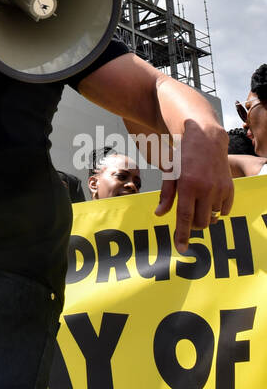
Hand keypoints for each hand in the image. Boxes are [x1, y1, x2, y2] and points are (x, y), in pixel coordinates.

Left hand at [155, 122, 233, 251]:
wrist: (206, 139)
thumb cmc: (183, 156)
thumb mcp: (169, 173)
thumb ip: (165, 195)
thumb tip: (159, 214)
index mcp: (187, 185)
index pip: (185, 218)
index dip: (182, 235)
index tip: (181, 249)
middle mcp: (204, 188)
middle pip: (200, 223)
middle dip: (193, 227)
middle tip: (188, 219)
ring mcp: (219, 189)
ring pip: (213, 218)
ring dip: (205, 217)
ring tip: (198, 205)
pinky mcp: (229, 188)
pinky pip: (224, 210)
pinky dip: (217, 211)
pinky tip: (210, 200)